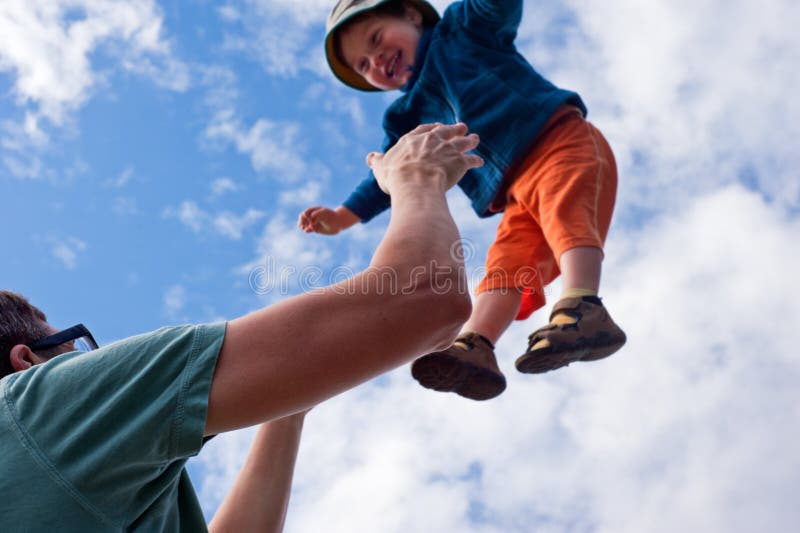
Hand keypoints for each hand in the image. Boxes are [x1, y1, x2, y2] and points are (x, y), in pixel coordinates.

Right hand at [298, 205, 359, 234]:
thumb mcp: (324, 213)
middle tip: (304, 225)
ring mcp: (313, 222)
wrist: (338, 222)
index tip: (311, 221)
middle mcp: (312, 216)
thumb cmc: (331, 216)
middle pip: (302, 218)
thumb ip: (316, 215)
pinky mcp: (315, 228)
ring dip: (302, 226)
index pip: (305, 213)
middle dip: (301, 222)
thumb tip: (310, 224)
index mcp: (313, 210)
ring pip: (303, 224)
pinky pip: (307, 229)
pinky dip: (306, 230)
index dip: (305, 217)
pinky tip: (307, 231)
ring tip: (304, 228)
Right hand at [366, 122, 483, 194]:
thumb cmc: (396, 177)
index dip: (431, 129)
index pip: (424, 130)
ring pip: (462, 142)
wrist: (415, 183)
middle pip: (446, 131)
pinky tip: (480, 162)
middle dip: (454, 129)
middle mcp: (433, 140)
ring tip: (475, 139)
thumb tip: (370, 157)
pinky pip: (471, 160)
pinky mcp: (460, 162)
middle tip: (462, 127)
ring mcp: (448, 150)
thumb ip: (377, 161)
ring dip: (469, 140)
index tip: (437, 126)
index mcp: (413, 140)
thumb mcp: (381, 167)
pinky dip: (476, 160)